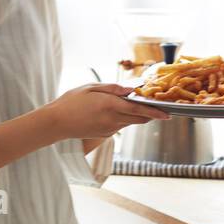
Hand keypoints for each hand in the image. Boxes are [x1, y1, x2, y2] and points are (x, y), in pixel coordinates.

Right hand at [49, 83, 169, 139]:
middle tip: (159, 108)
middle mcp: (112, 120)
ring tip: (134, 105)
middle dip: (151, 114)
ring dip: (136, 115)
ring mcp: (109, 130)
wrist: (56, 123)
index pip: (138, 109)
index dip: (155, 113)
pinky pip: (120, 126)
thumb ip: (113, 88)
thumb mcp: (91, 88)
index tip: (168, 114)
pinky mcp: (105, 136)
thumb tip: (131, 89)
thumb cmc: (71, 101)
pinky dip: (123, 119)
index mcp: (110, 105)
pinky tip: (115, 112)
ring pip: (130, 122)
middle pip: (139, 119)